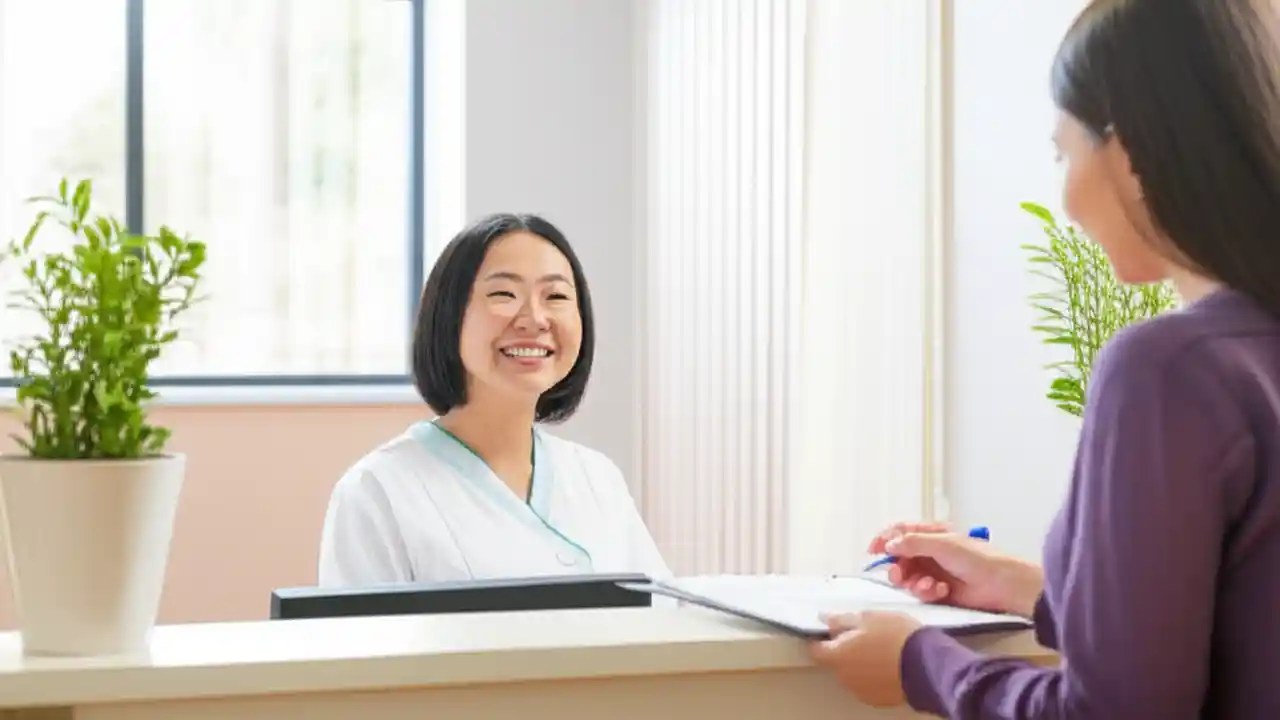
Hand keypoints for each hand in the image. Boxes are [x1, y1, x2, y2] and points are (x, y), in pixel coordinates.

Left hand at [809, 611, 920, 706]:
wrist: (927, 664)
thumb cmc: (896, 635)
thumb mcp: (869, 617)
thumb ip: (842, 620)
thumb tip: (825, 619)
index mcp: (838, 656)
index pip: (816, 650)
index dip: (823, 640)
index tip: (834, 632)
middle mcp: (845, 677)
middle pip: (836, 662)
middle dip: (845, 651)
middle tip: (866, 637)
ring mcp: (861, 691)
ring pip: (853, 674)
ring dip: (860, 664)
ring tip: (881, 651)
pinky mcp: (878, 700)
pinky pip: (869, 685)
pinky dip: (874, 676)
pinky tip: (890, 666)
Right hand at [869, 522, 1043, 617]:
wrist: (1000, 584)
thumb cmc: (975, 558)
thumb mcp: (942, 544)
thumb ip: (912, 543)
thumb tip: (888, 545)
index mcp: (931, 533)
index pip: (899, 532)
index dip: (884, 540)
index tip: (873, 551)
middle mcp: (929, 551)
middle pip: (899, 557)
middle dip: (897, 568)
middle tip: (899, 575)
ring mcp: (933, 570)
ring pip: (908, 577)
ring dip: (914, 582)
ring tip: (928, 586)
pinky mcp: (938, 590)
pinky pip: (920, 591)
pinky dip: (927, 592)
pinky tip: (940, 591)